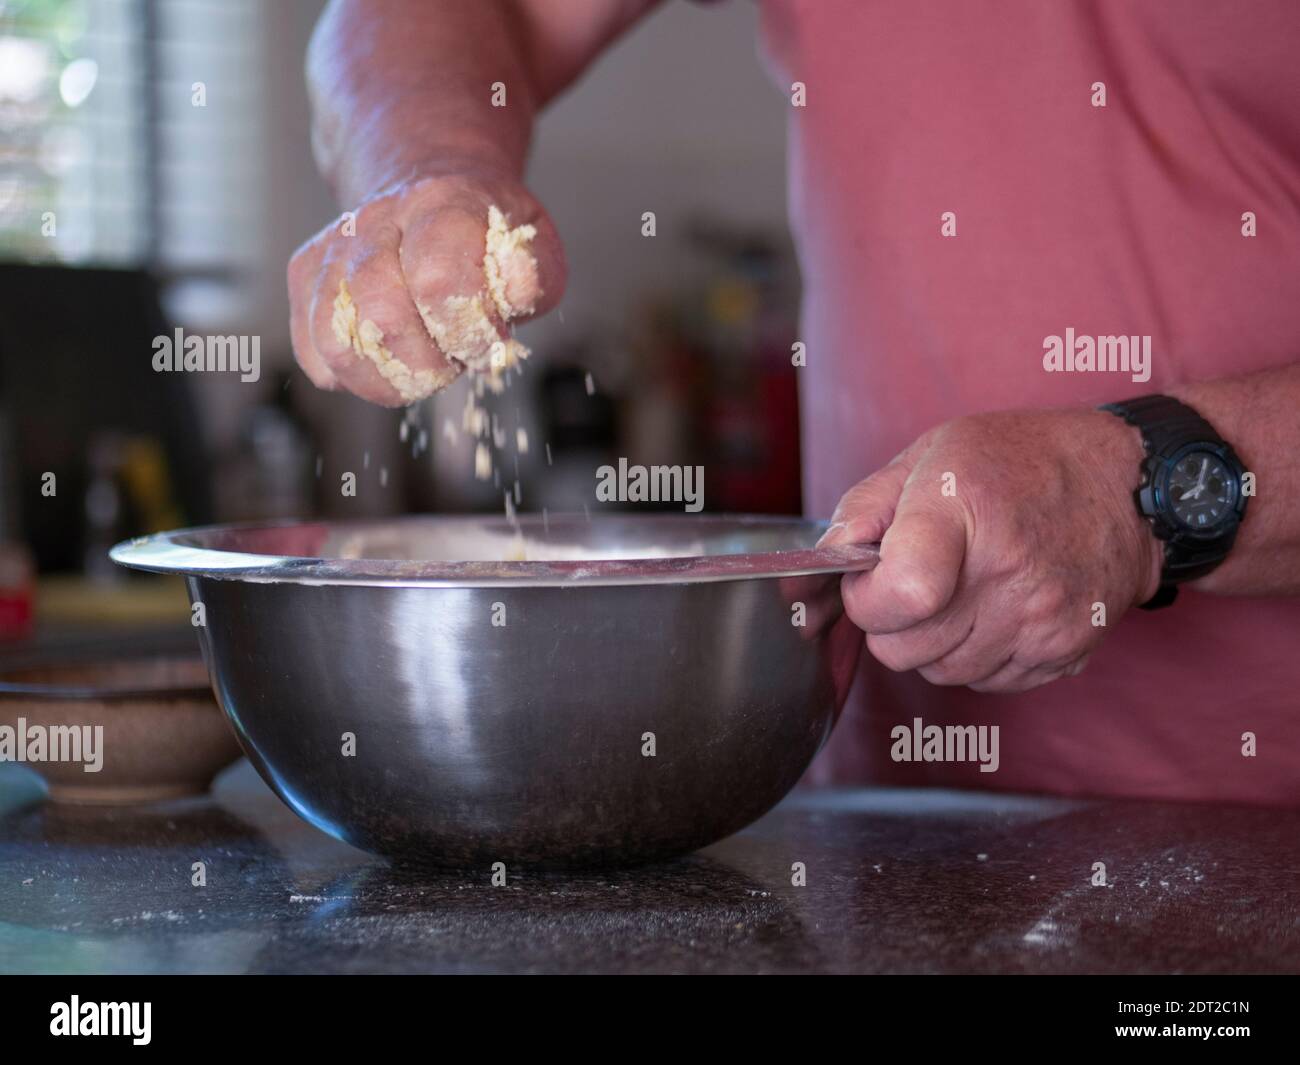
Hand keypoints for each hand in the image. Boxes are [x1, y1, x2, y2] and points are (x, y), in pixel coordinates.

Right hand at [287, 169, 565, 405]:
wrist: (428, 191)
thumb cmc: (486, 237)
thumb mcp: (532, 246)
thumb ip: (530, 276)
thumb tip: (515, 291)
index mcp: (440, 205)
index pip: (436, 277)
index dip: (464, 329)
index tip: (486, 340)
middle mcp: (374, 220)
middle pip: (380, 313)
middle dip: (427, 363)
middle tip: (454, 358)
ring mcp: (332, 248)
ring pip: (336, 341)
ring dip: (390, 376)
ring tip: (423, 363)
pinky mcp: (304, 276)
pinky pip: (313, 352)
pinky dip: (355, 375)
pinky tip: (389, 357)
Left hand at [820, 409, 1163, 692]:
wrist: (1129, 486)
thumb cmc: (1018, 462)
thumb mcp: (929, 456)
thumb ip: (859, 513)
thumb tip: (809, 576)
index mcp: (965, 510)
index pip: (901, 595)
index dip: (868, 598)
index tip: (873, 576)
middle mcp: (1010, 572)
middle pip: (904, 649)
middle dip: (891, 622)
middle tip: (915, 579)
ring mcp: (1043, 619)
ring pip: (941, 674)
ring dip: (933, 642)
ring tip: (960, 589)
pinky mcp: (1064, 652)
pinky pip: (986, 683)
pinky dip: (976, 655)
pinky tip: (994, 609)